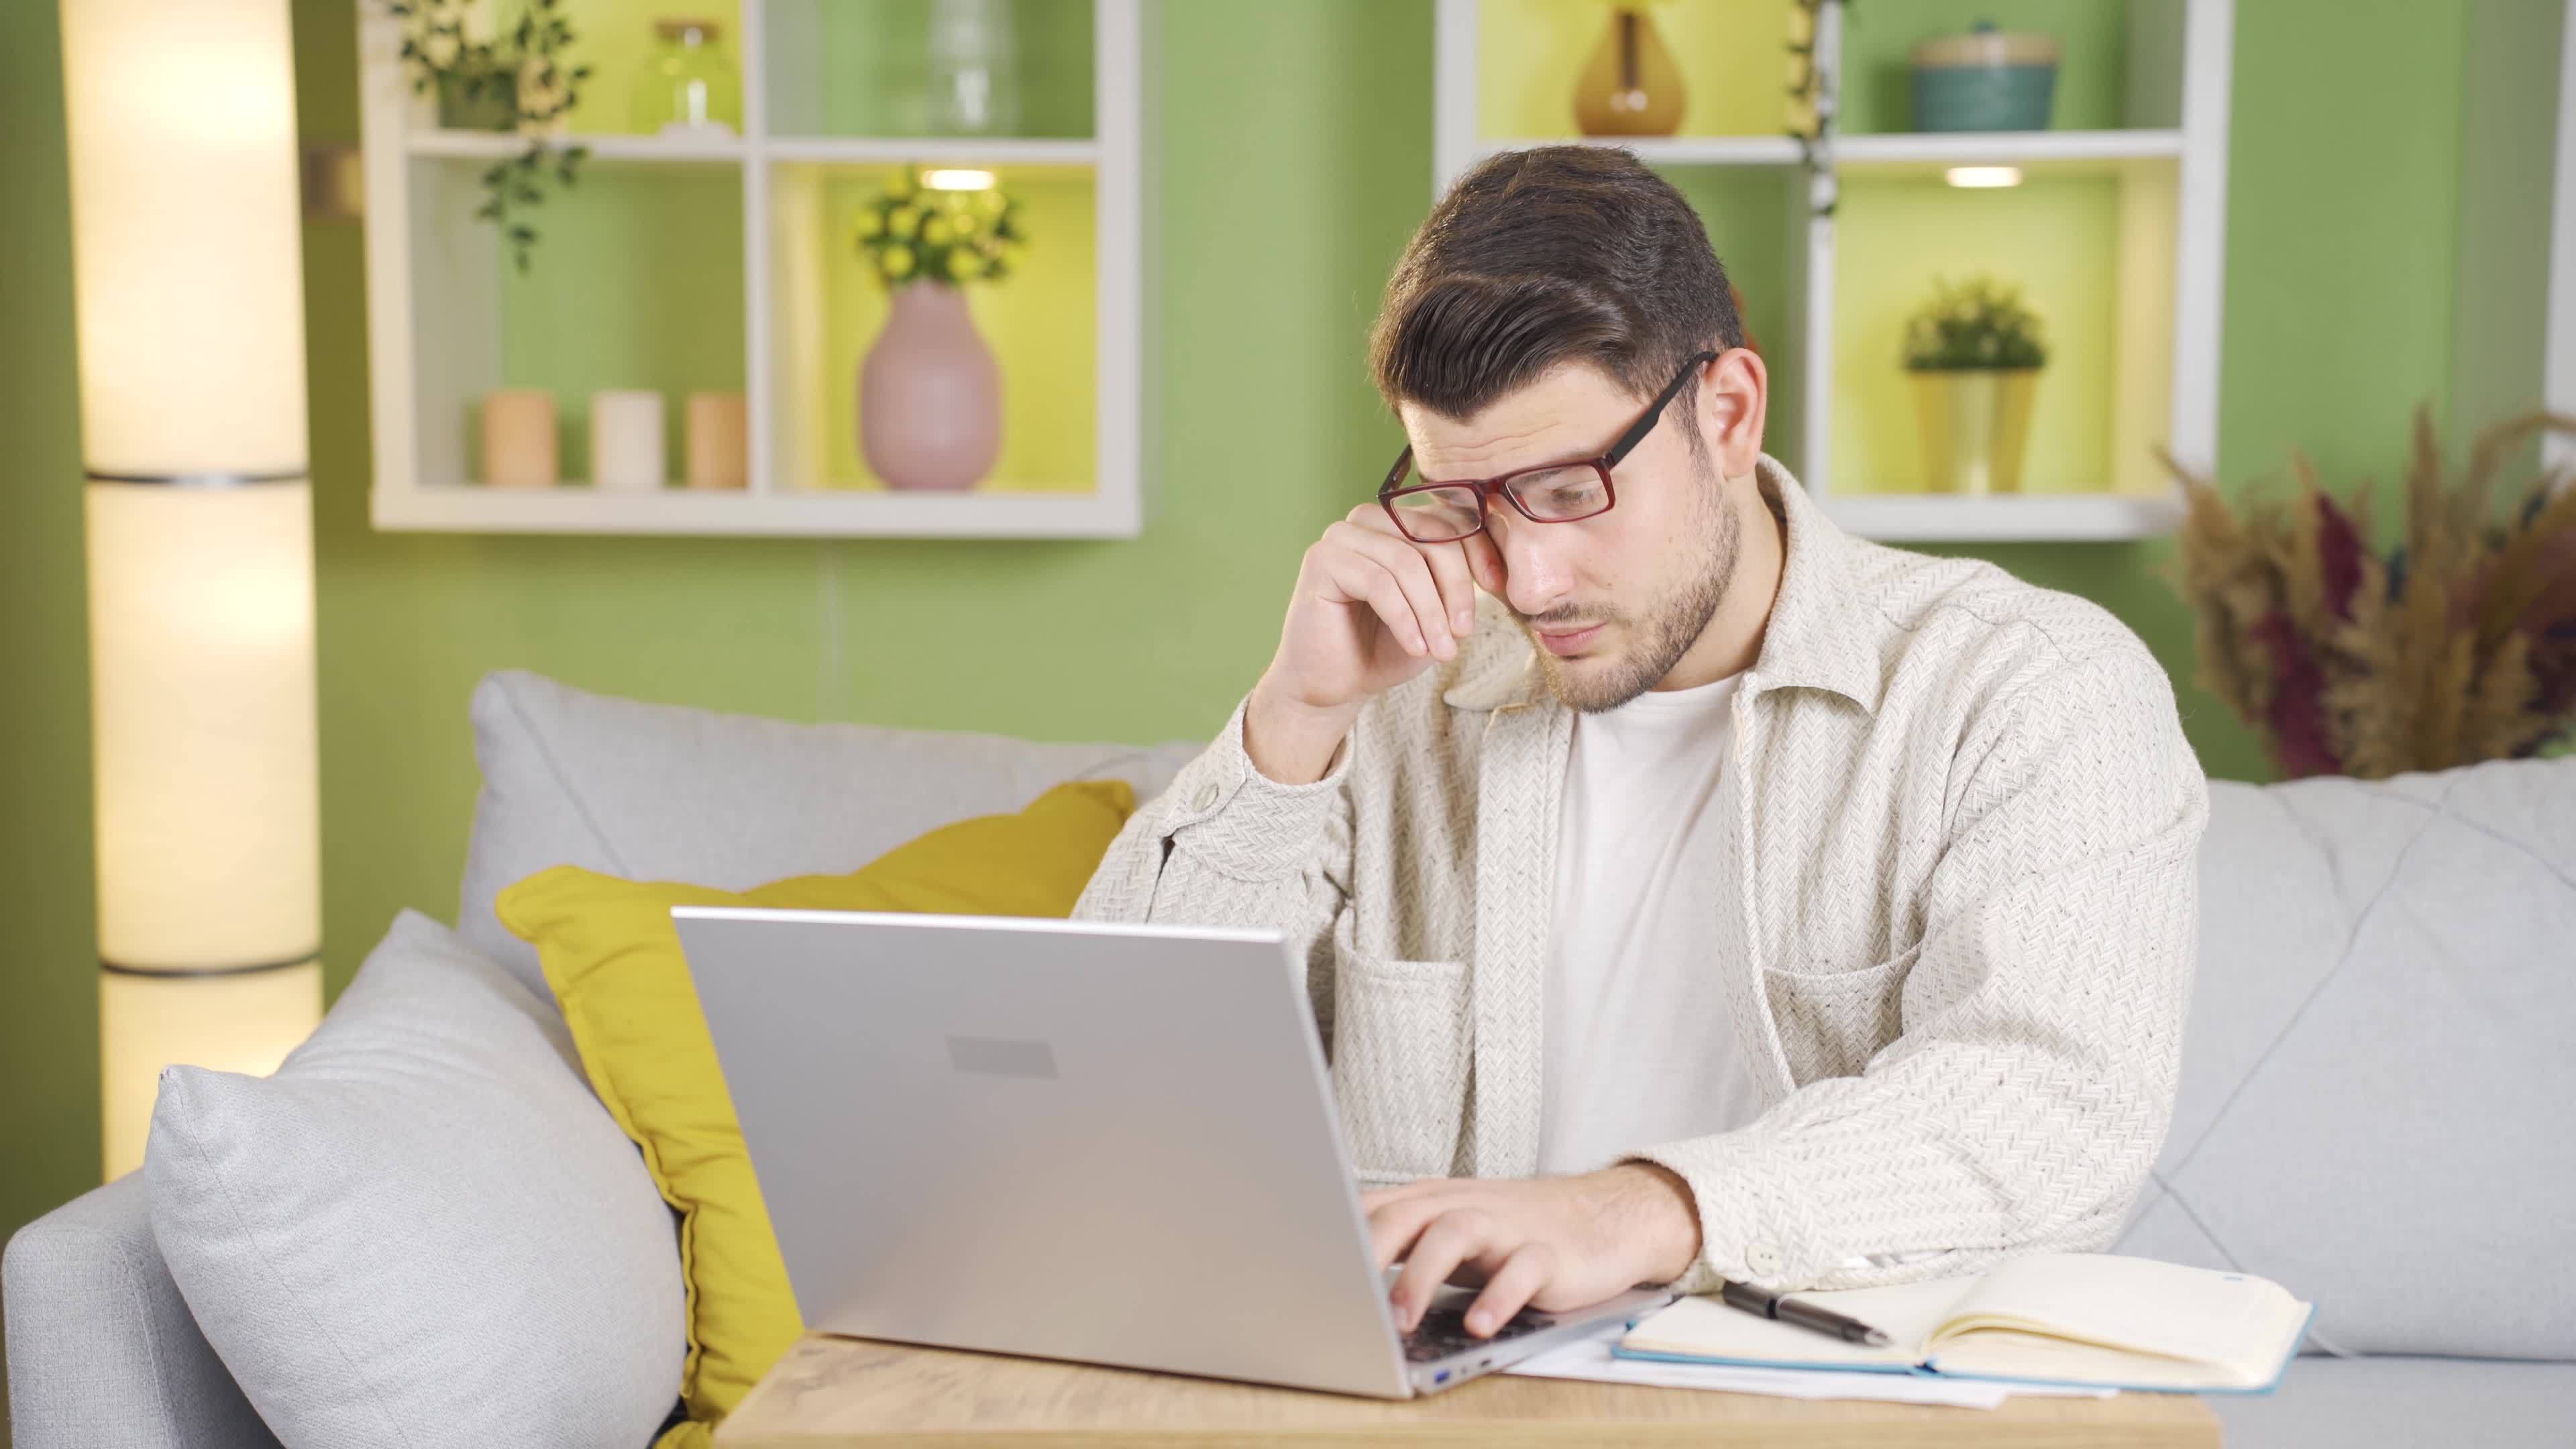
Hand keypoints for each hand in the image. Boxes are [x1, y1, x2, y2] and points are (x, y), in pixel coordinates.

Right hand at [1243, 504, 1506, 783]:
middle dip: (1456, 587)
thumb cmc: (1384, 647)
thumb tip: (1499, 570)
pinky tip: (1416, 647)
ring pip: (1406, 561)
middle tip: (1464, 632)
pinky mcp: (1321, 561)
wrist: (1334, 684)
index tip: (1498, 589)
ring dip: (1431, 612)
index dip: (1479, 551)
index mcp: (1398, 522)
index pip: (1450, 518)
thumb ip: (1458, 583)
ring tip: (1442, 651)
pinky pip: (1379, 582)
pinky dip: (1405, 619)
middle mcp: (1368, 520)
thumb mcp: (1436, 613)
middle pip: (1431, 535)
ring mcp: (1341, 536)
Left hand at [1361, 1164, 1702, 1338]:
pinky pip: (1521, 1271)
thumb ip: (1401, 1244)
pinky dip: (1498, 1296)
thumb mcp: (1449, 1229)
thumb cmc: (1512, 1229)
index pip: (1374, 1210)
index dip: (1337, 1237)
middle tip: (1345, 1296)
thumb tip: (1341, 1277)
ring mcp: (1507, 1227)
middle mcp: (1464, 1206)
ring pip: (1456, 1232)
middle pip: (1407, 1215)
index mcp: (1433, 1201)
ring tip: (1402, 1319)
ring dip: (1422, 1275)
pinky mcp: (1547, 1253)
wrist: (1602, 1215)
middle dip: (1371, 1253)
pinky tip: (1479, 1323)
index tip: (1305, 1270)